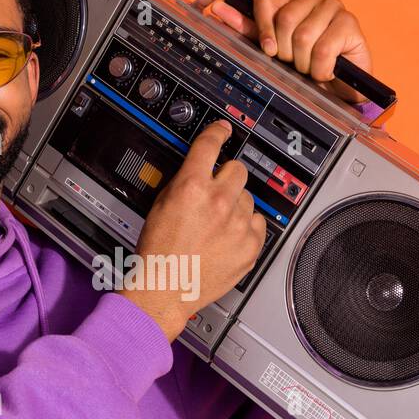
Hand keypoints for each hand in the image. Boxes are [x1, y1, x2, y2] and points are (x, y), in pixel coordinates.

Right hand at [123, 120, 265, 340]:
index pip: (210, 145)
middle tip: (216, 193)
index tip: (224, 129)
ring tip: (218, 225)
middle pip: (238, 169)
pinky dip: (246, 228)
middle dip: (227, 177)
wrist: (166, 289)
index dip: (218, 132)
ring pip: (248, 199)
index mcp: (192, 187)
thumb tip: (198, 170)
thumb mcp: (160, 205)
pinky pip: (258, 224)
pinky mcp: (250, 246)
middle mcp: (219, 202)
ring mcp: (238, 225)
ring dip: (236, 206)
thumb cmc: (159, 253)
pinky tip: (229, 238)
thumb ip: (184, 182)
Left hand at [205, 0, 372, 104]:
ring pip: (303, 36)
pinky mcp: (350, 23)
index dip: (262, 28)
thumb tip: (218, 11)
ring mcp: (334, 7)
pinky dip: (320, 70)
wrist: (339, 88)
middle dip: (286, 52)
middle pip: (285, 20)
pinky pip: (323, 50)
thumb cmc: (306, 65)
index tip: (269, 50)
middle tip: (296, 63)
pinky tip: (325, 72)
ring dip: (304, 64)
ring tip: (311, 68)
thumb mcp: (273, 49)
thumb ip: (248, 30)